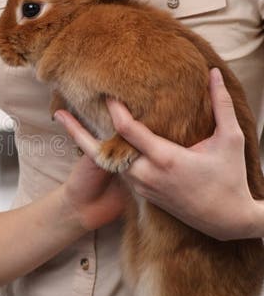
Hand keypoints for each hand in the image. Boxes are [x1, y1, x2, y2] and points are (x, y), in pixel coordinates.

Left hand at [59, 69, 262, 240]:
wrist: (227, 222)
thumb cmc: (230, 179)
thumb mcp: (229, 141)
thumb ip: (220, 106)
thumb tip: (215, 74)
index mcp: (165, 159)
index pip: (129, 131)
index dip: (115, 110)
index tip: (105, 92)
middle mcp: (147, 174)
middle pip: (104, 149)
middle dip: (81, 130)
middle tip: (64, 106)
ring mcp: (143, 186)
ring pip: (109, 161)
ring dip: (89, 141)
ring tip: (70, 118)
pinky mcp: (143, 193)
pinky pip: (119, 169)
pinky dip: (107, 154)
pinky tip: (95, 138)